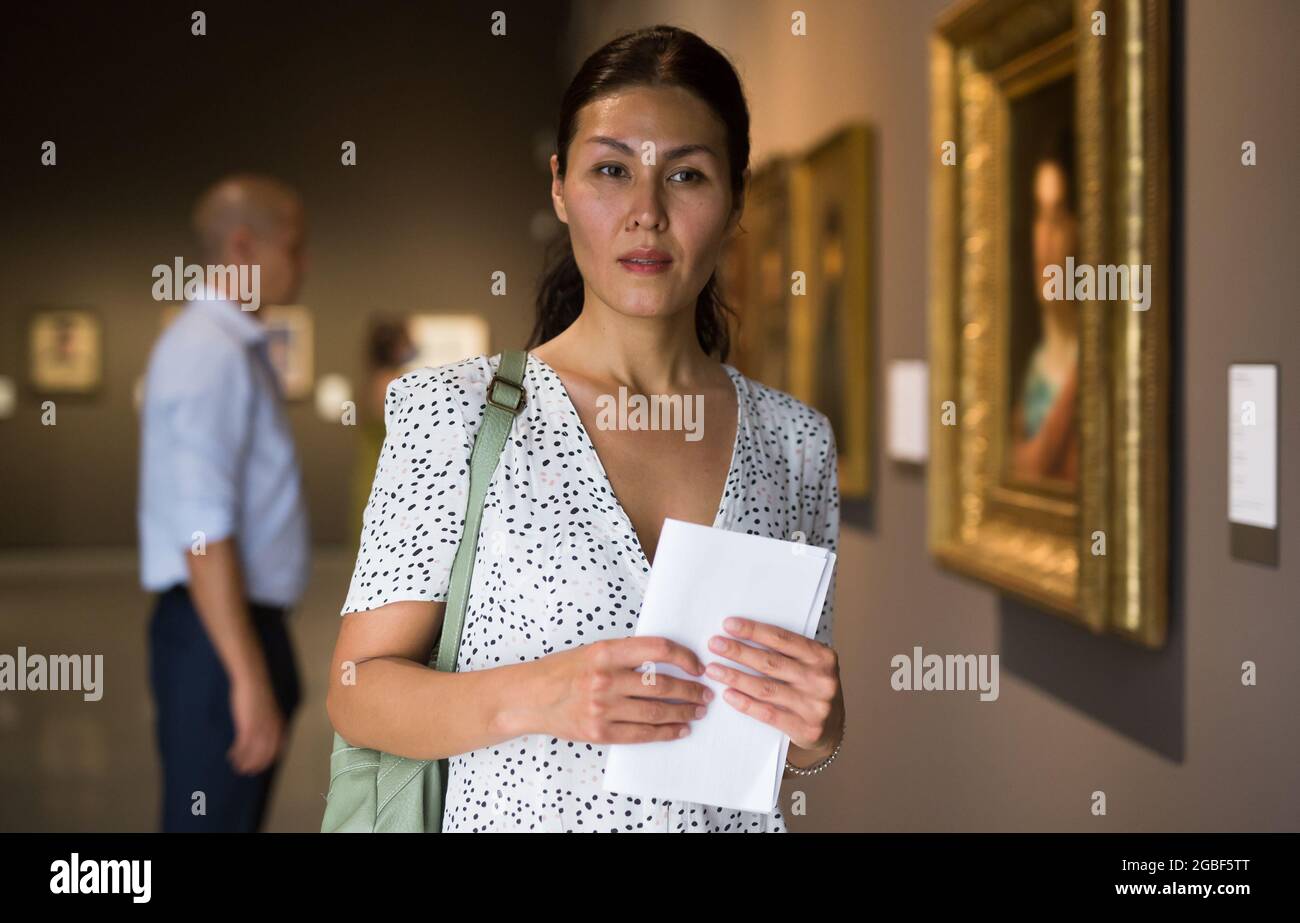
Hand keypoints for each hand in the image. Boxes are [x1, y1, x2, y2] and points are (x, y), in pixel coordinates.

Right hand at [227, 674, 284, 775]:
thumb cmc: (258, 693)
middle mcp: (272, 729)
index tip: (260, 767)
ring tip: (237, 767)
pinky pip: (242, 746)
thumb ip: (268, 721)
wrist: (252, 680)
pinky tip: (231, 756)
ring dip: (244, 762)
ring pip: (253, 753)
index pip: (277, 749)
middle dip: (256, 765)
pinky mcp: (247, 727)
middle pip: (265, 755)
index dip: (268, 760)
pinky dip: (237, 754)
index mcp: (279, 724)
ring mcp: (260, 729)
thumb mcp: (268, 709)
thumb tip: (262, 732)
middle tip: (246, 771)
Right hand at [533, 637, 712, 744]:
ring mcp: (602, 708)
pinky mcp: (600, 732)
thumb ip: (626, 654)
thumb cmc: (562, 671)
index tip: (697, 665)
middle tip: (705, 692)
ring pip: (656, 711)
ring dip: (684, 711)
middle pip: (662, 684)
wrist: (530, 697)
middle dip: (690, 690)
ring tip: (698, 710)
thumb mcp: (593, 650)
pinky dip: (666, 732)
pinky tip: (679, 729)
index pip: (658, 649)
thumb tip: (667, 660)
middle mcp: (605, 679)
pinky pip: (642, 734)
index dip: (684, 657)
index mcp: (606, 651)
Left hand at [705, 617, 839, 750]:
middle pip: (770, 662)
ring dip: (735, 677)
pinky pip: (768, 713)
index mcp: (823, 656)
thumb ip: (788, 652)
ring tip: (713, 670)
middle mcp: (821, 680)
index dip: (753, 631)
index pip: (782, 639)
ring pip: (765, 688)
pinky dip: (745, 703)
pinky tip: (728, 694)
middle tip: (714, 644)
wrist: (831, 728)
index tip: (728, 625)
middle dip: (738, 652)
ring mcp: (815, 706)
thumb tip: (742, 636)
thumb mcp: (810, 665)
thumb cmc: (812, 688)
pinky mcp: (805, 728)